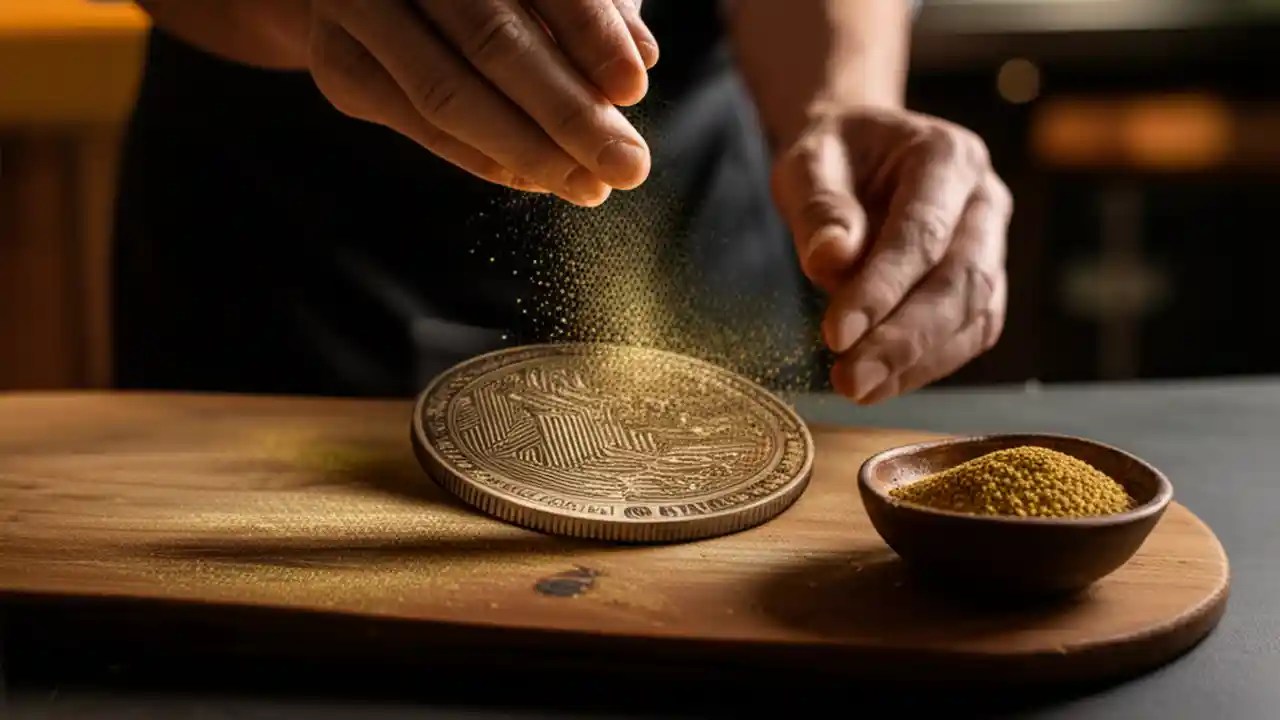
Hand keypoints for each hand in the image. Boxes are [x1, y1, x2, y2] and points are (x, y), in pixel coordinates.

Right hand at [308, 0, 658, 205]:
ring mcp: (358, 8)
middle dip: (568, 113)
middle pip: (491, 40)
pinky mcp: (340, 64)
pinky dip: (486, 158)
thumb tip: (640, 55)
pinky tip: (539, 179)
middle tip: (627, 164)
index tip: (633, 87)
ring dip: (529, 150)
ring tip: (590, 184)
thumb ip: (593, 7)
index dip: (589, 31)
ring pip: (447, 93)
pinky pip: (421, 124)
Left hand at [772, 107, 1011, 403]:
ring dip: (918, 361)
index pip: (922, 233)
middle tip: (850, 380)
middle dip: (904, 339)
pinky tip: (882, 384)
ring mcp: (993, 243)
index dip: (882, 289)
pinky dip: (927, 365)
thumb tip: (830, 260)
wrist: (861, 154)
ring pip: (975, 315)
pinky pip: (970, 333)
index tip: (836, 335)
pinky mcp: (986, 283)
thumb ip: (818, 208)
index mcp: (946, 155)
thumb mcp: (807, 164)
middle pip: (961, 280)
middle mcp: (985, 199)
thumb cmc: (834, 158)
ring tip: (858, 388)